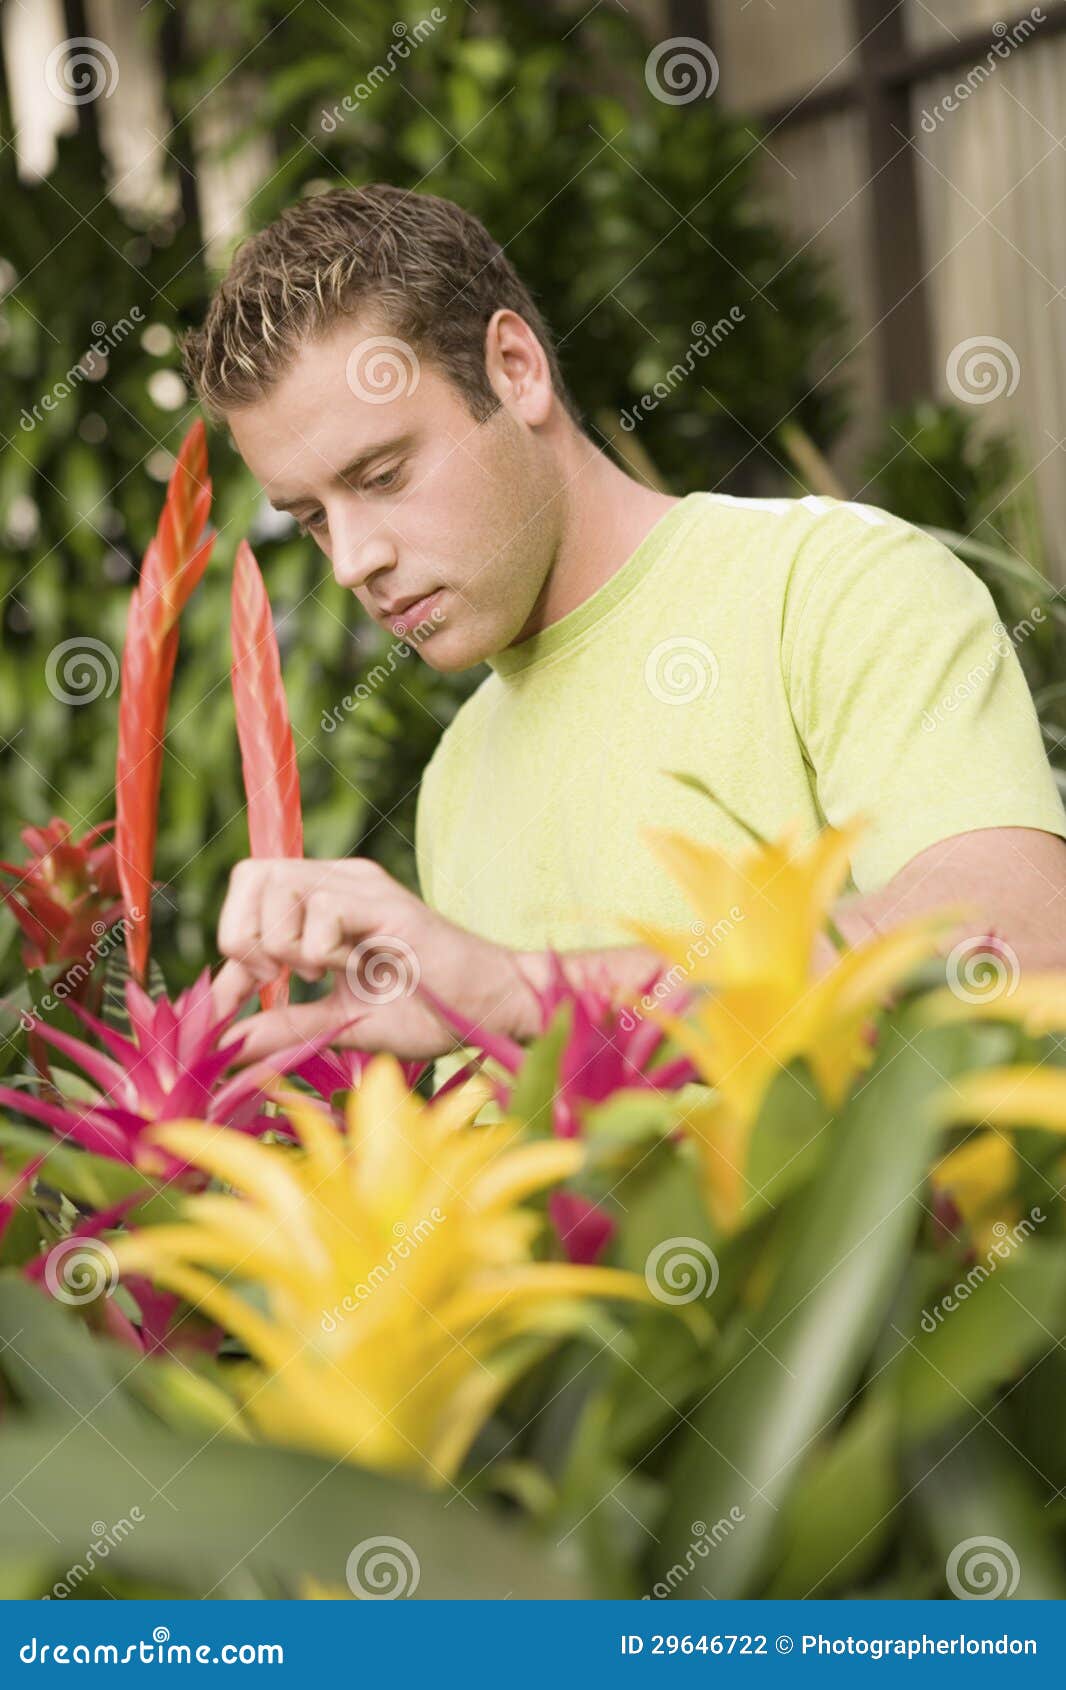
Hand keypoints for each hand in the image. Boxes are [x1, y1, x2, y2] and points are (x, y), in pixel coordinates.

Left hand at [211, 857, 538, 1063]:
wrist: (490, 1007)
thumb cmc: (427, 1011)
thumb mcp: (341, 1023)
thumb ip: (286, 1028)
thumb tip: (229, 1046)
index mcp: (325, 901)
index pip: (249, 893)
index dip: (227, 945)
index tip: (226, 1004)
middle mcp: (340, 881)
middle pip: (251, 874)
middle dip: (242, 935)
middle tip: (270, 980)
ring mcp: (363, 887)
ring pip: (280, 885)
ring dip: (283, 943)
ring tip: (319, 973)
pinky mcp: (387, 902)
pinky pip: (322, 907)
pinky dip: (319, 950)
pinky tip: (353, 966)